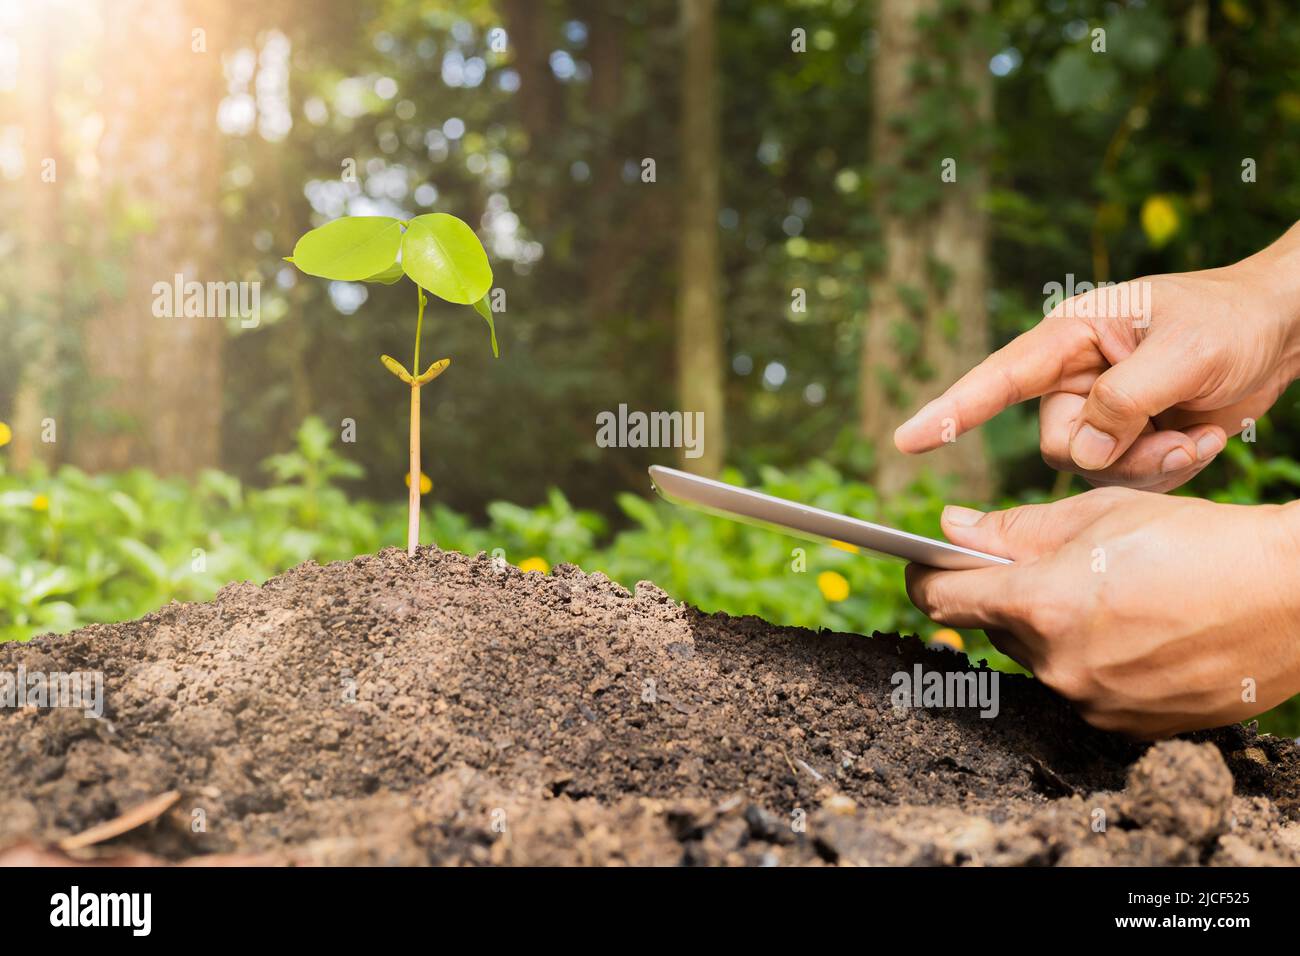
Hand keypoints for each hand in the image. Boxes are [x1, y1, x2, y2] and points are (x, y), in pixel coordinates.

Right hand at [894, 228, 1299, 491]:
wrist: (1283, 331)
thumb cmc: (1231, 320)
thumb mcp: (1184, 353)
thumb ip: (1124, 402)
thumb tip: (1083, 452)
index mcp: (1072, 336)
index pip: (999, 377)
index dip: (951, 410)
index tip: (906, 440)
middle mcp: (1074, 377)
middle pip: (1057, 444)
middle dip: (1117, 452)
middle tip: (1174, 432)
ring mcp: (1100, 411)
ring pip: (1091, 471)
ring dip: (1150, 464)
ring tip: (1196, 431)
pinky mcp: (1128, 439)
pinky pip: (1125, 480)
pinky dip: (1168, 469)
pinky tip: (1201, 435)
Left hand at [906, 488, 1299, 737]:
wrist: (1290, 598)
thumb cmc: (1196, 542)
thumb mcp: (1097, 514)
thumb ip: (1012, 529)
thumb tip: (949, 530)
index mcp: (1041, 605)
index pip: (943, 599)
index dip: (924, 578)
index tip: (920, 568)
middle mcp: (1058, 664)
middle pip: (994, 629)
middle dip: (1007, 597)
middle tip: (1052, 568)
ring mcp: (1092, 702)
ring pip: (1040, 660)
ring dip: (1053, 630)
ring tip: (1111, 597)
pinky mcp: (1125, 727)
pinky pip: (1082, 689)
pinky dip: (1091, 661)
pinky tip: (1134, 632)